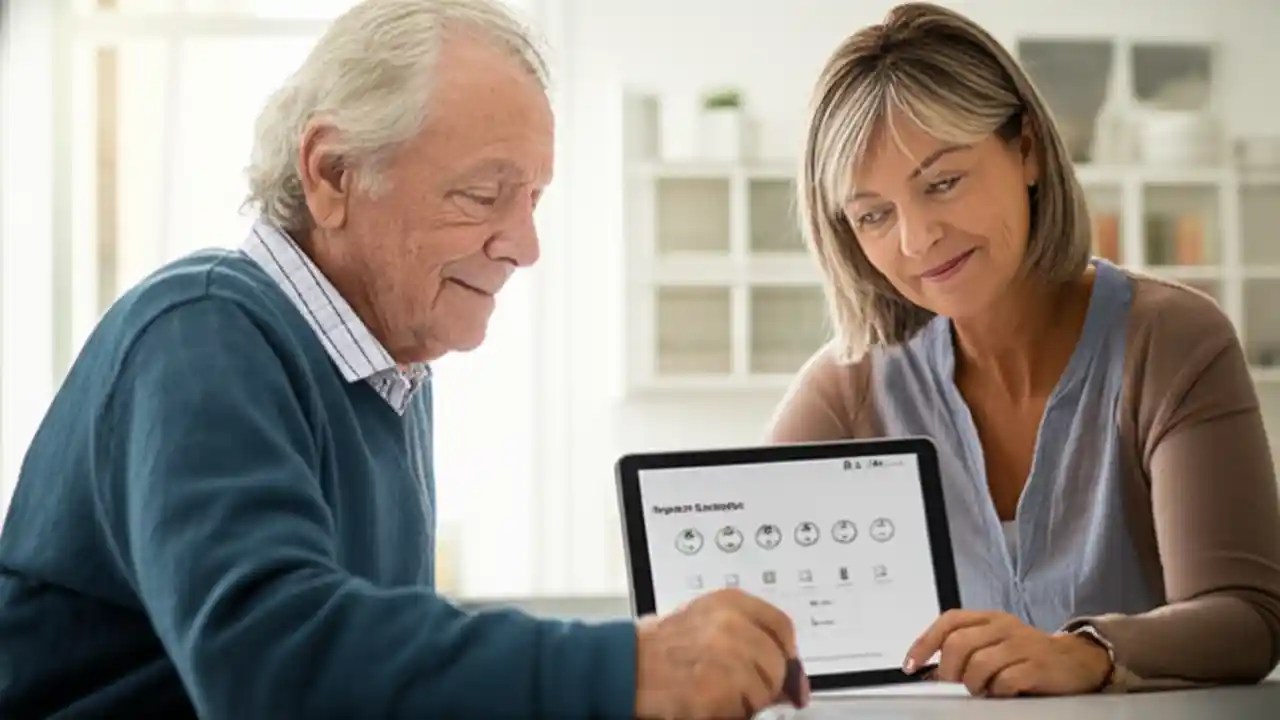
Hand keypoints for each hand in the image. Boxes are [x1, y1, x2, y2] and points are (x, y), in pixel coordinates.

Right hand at [634, 588, 809, 718]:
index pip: (782, 627)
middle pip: (777, 663)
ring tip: (715, 690)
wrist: (623, 665)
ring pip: (764, 690)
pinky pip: (744, 710)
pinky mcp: (717, 687)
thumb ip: (748, 637)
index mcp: (730, 602)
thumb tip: (792, 679)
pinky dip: (730, 711)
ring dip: (747, 699)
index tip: (785, 666)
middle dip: (766, 682)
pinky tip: (707, 700)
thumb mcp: (705, 624)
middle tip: (739, 688)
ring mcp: (726, 655)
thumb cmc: (658, 647)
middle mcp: (731, 624)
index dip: (785, 652)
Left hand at [902, 610, 1111, 697]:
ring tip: (982, 689)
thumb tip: (931, 669)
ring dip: (973, 683)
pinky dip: (997, 692)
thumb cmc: (1027, 654)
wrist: (1076, 660)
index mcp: (988, 618)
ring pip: (979, 664)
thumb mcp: (995, 642)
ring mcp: (1021, 645)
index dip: (925, 642)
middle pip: (959, 643)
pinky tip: (1003, 693)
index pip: (949, 621)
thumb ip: (966, 648)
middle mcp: (1003, 626)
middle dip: (949, 669)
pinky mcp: (1037, 667)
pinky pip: (1005, 681)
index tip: (911, 664)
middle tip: (955, 683)